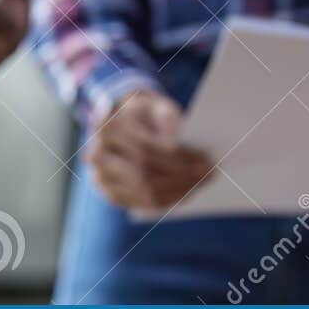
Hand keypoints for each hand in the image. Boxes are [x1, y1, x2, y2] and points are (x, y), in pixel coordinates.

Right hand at [85, 88, 213, 210]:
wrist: (123, 122)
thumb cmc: (146, 112)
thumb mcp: (157, 105)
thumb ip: (168, 121)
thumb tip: (178, 146)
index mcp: (106, 127)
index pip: (145, 150)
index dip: (178, 158)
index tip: (206, 159)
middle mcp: (98, 155)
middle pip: (145, 175)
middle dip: (182, 177)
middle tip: (210, 173)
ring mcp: (101, 178)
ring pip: (145, 193)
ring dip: (179, 191)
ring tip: (203, 182)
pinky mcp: (111, 194)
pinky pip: (143, 203)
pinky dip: (169, 199)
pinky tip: (189, 191)